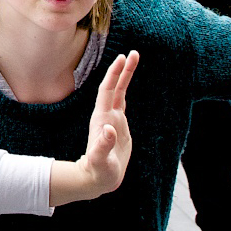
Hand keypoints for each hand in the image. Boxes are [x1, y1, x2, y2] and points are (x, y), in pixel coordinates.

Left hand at [48, 52, 138, 203]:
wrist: (96, 177)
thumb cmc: (98, 171)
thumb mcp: (100, 160)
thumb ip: (103, 146)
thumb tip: (109, 129)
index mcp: (102, 119)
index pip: (108, 91)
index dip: (115, 75)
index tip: (122, 59)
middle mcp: (106, 116)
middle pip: (115, 87)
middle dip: (123, 70)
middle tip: (133, 53)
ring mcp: (113, 120)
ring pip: (119, 92)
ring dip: (125, 76)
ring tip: (134, 58)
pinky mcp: (119, 126)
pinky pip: (122, 102)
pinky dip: (126, 89)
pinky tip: (127, 81)